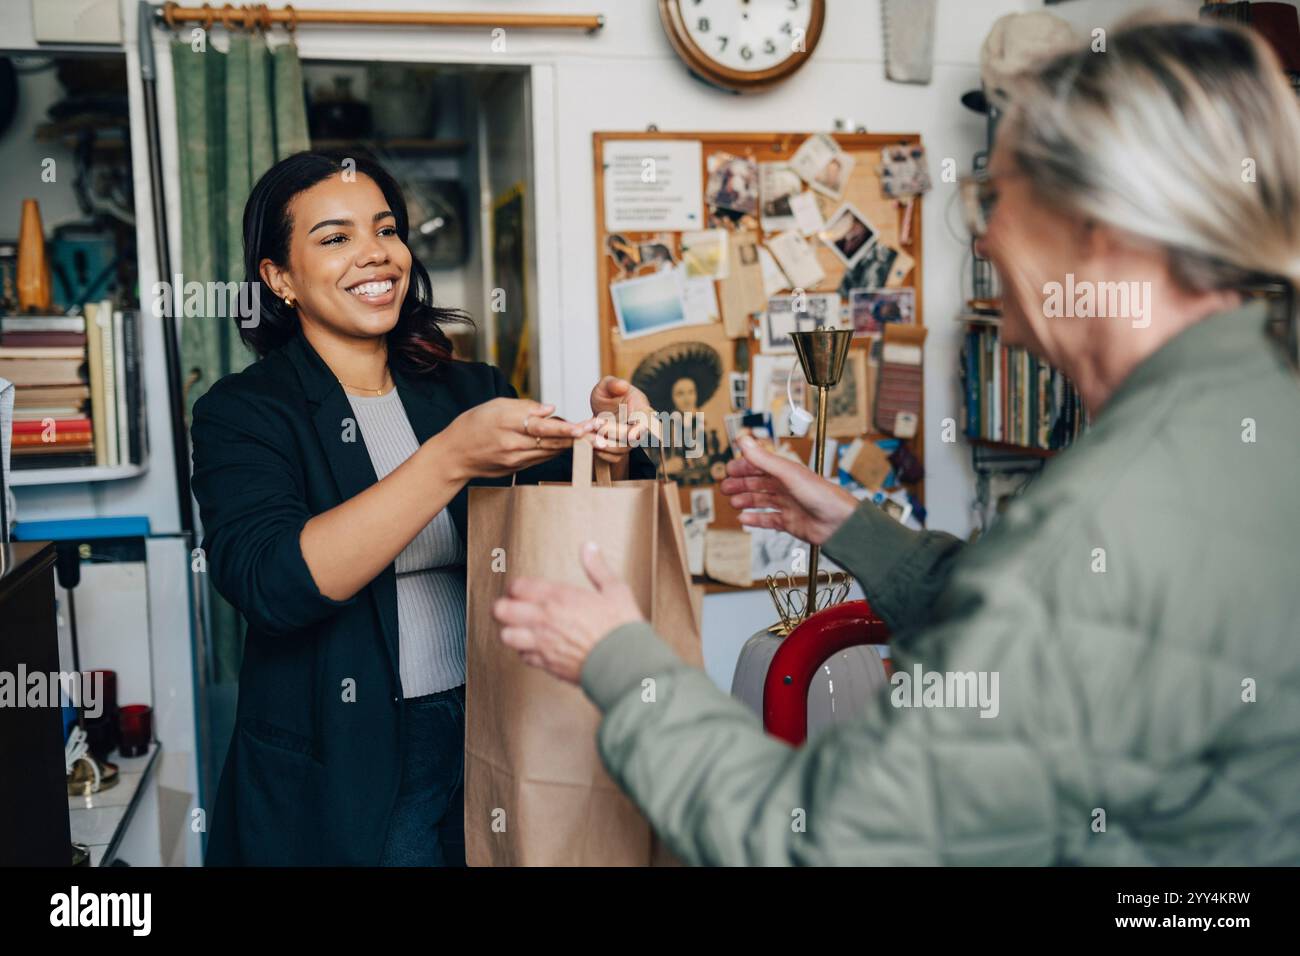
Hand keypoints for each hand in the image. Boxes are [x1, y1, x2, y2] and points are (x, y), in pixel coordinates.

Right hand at [442, 397, 596, 479]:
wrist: (454, 455)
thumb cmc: (473, 424)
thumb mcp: (495, 406)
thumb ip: (525, 407)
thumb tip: (551, 409)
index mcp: (508, 424)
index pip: (542, 427)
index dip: (565, 428)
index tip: (584, 427)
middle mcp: (514, 445)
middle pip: (553, 442)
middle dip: (579, 438)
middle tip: (602, 433)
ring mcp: (516, 459)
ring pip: (551, 451)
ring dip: (573, 444)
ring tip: (595, 436)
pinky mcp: (518, 468)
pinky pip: (543, 457)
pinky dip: (557, 449)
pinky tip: (571, 443)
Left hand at [493, 542, 643, 683]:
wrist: (625, 664)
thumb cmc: (621, 628)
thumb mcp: (615, 590)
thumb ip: (597, 567)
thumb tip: (589, 547)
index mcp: (559, 597)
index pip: (517, 586)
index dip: (517, 587)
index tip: (522, 589)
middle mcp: (544, 619)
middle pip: (501, 610)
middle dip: (503, 607)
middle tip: (512, 607)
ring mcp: (542, 643)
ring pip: (506, 635)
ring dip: (511, 630)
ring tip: (521, 628)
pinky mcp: (547, 663)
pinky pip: (523, 656)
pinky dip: (525, 651)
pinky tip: (536, 647)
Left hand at [588, 375, 653, 474]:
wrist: (603, 409)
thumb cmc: (609, 395)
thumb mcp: (606, 385)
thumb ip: (613, 384)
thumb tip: (622, 386)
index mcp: (641, 408)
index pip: (645, 421)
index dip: (639, 429)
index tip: (630, 436)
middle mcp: (638, 427)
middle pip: (629, 437)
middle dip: (609, 432)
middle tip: (593, 424)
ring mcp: (630, 441)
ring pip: (620, 449)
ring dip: (600, 443)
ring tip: (583, 433)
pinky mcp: (620, 450)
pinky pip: (613, 458)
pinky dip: (598, 452)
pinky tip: (586, 441)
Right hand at [719, 435, 858, 545]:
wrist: (839, 522)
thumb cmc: (821, 494)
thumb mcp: (788, 473)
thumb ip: (763, 458)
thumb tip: (743, 440)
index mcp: (786, 471)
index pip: (760, 465)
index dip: (743, 467)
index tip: (728, 469)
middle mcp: (786, 487)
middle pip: (758, 483)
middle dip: (741, 484)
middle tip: (725, 488)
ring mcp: (788, 505)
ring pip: (761, 501)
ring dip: (746, 501)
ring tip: (733, 503)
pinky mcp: (789, 522)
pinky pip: (768, 520)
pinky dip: (755, 519)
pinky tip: (744, 519)